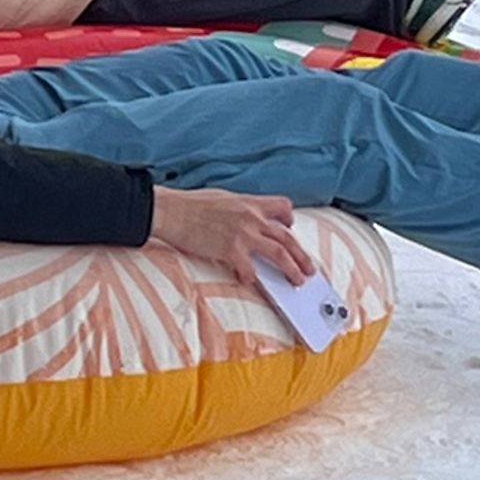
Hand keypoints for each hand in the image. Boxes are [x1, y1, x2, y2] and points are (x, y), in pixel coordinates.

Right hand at [148, 187, 316, 283]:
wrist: (171, 211)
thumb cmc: (189, 205)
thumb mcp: (221, 199)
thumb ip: (238, 210)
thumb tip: (244, 222)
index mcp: (249, 202)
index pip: (282, 206)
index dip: (289, 220)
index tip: (289, 229)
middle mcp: (251, 217)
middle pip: (287, 237)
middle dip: (301, 255)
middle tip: (308, 268)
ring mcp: (243, 234)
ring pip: (279, 253)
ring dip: (292, 269)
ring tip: (297, 280)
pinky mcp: (231, 249)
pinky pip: (250, 269)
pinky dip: (252, 277)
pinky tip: (249, 281)